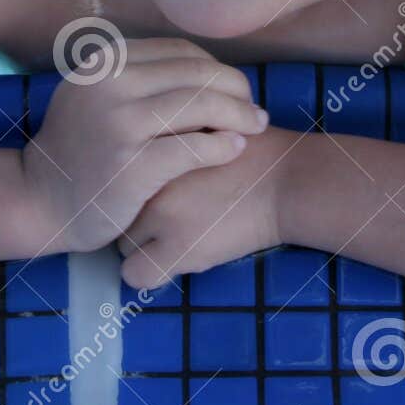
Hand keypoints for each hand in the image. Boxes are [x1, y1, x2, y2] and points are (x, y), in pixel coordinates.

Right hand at [20, 36, 268, 253]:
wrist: (40, 201)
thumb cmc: (80, 149)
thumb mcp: (97, 96)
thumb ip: (140, 77)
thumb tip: (207, 68)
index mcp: (106, 63)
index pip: (181, 52)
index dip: (217, 68)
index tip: (236, 89)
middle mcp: (110, 85)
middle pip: (197, 74)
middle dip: (237, 89)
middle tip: (256, 109)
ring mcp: (119, 125)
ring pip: (201, 106)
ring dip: (239, 115)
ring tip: (256, 126)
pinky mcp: (131, 167)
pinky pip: (194, 149)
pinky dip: (224, 147)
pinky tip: (237, 150)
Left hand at [115, 124, 302, 288]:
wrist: (289, 180)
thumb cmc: (258, 151)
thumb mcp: (207, 129)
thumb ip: (175, 140)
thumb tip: (151, 152)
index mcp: (155, 145)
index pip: (115, 171)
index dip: (130, 183)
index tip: (145, 189)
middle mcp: (148, 177)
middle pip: (114, 207)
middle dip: (130, 212)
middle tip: (158, 216)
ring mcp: (160, 216)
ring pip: (119, 241)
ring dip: (138, 242)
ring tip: (166, 238)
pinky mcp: (179, 250)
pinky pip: (135, 274)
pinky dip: (147, 271)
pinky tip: (171, 260)